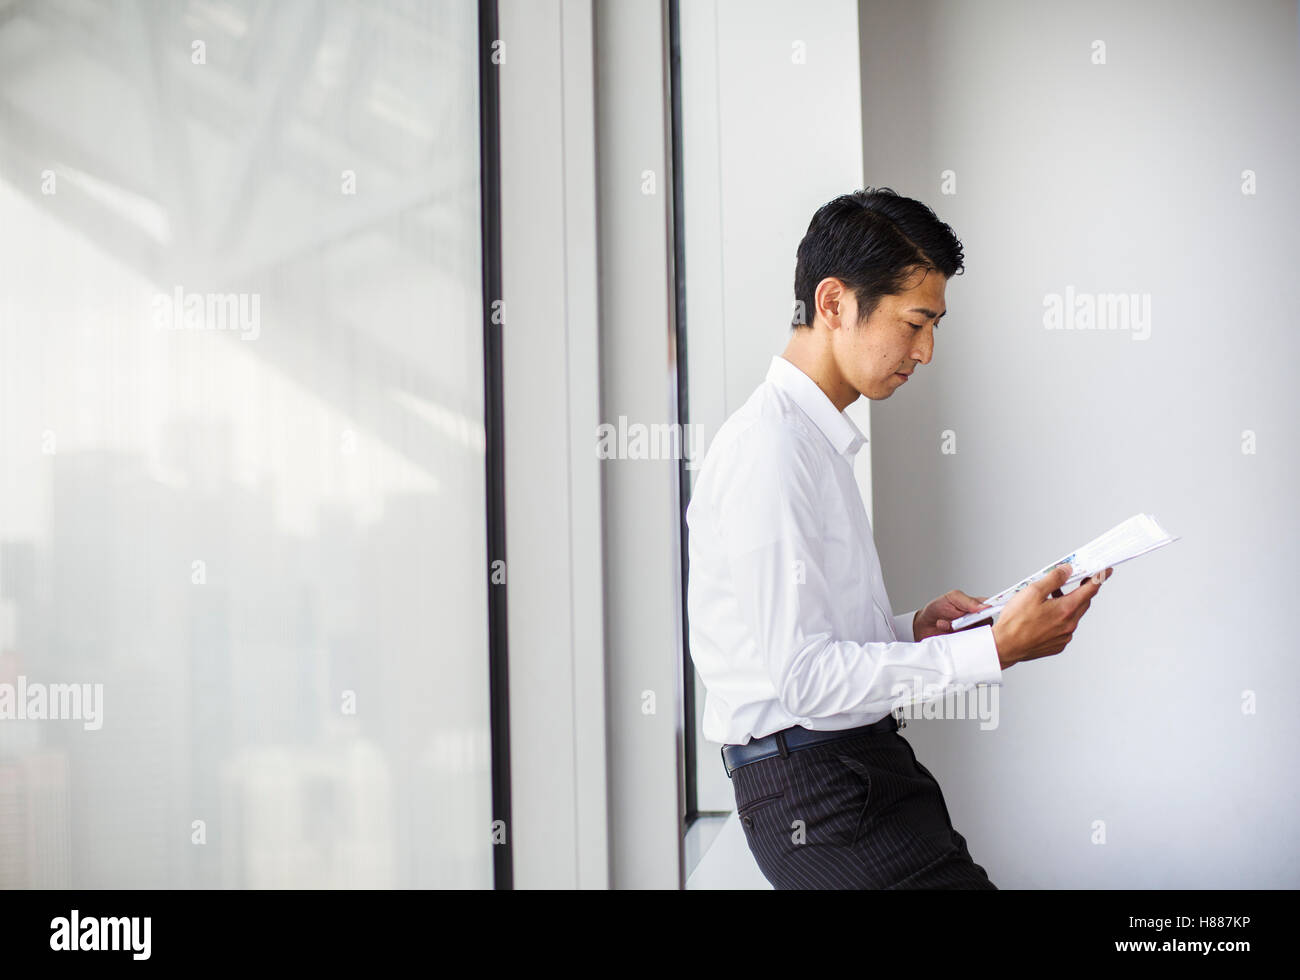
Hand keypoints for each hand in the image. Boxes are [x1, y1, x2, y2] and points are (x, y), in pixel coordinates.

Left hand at [913, 589, 993, 640]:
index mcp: (978, 607)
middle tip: (957, 621)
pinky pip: (969, 646)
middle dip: (971, 623)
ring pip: (978, 637)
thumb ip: (968, 601)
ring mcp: (973, 634)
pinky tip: (946, 633)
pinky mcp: (966, 645)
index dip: (990, 612)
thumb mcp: (952, 598)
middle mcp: (978, 622)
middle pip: (988, 626)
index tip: (978, 614)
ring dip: (960, 630)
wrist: (923, 625)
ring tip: (946, 625)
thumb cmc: (938, 609)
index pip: (993, 609)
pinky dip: (957, 640)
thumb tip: (984, 607)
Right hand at [991, 564, 1112, 668]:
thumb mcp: (1033, 592)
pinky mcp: (1057, 645)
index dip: (1099, 578)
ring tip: (1050, 598)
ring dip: (1067, 605)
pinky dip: (1059, 619)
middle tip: (1074, 581)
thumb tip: (1067, 571)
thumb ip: (1053, 579)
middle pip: (1083, 603)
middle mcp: (1069, 624)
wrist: (1004, 646)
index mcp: (1066, 609)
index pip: (1090, 590)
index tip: (1104, 571)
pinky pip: (1064, 628)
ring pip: (1073, 616)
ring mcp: (1064, 637)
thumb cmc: (1015, 621)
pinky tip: (1044, 616)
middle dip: (1081, 590)